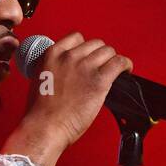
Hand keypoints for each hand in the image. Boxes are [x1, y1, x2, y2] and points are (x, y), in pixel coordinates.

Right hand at [1, 34, 133, 165]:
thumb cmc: (40, 113)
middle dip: (99, 55)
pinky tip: (126, 71)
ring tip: (113, 71)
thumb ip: (53, 69)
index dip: (84, 47)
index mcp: (53, 54)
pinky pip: (119, 63)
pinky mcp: (99, 80)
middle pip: (95, 44)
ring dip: (111, 61)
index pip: (76, 38)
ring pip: (108, 52)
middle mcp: (69, 56)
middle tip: (101, 68)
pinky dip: (125, 65)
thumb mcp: (39, 80)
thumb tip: (65, 72)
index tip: (87, 57)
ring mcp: (85, 67)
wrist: (44, 128)